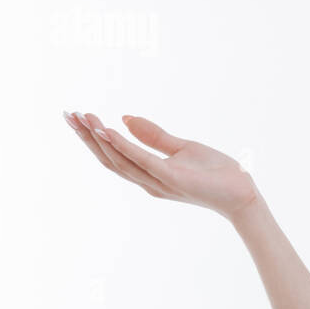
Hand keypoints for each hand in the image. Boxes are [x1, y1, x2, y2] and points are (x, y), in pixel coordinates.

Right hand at [63, 110, 258, 222]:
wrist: (242, 194)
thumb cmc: (215, 173)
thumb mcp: (182, 148)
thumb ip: (154, 135)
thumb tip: (126, 117)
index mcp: (149, 174)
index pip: (113, 155)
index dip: (92, 137)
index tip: (75, 116)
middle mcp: (148, 181)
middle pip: (108, 159)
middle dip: (86, 137)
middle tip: (67, 115)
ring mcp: (159, 182)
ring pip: (120, 161)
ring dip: (99, 139)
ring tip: (82, 118)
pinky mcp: (173, 178)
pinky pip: (142, 160)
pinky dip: (123, 145)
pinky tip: (108, 130)